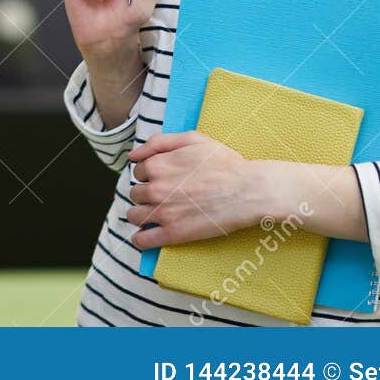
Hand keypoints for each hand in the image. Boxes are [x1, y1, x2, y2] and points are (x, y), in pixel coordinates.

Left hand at [125, 131, 269, 248]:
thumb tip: (132, 155)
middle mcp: (154, 189)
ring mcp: (162, 212)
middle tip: (164, 195)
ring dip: (141, 214)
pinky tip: (146, 235)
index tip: (163, 178)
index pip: (138, 171)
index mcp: (157, 165)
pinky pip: (143, 240)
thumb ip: (158, 143)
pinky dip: (140, 239)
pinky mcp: (173, 233)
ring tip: (155, 214)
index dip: (150, 174)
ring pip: (134, 215)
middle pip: (135, 193)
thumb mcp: (192, 139)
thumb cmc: (223, 162)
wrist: (247, 190)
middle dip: (146, 193)